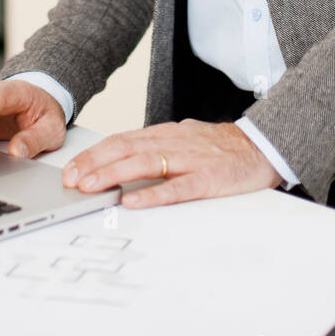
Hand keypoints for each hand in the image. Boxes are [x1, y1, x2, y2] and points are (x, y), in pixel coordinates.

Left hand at [61, 118, 282, 207]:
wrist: (264, 146)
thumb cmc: (221, 148)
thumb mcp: (184, 141)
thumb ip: (156, 149)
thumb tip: (121, 162)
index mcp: (167, 134)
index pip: (121, 140)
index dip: (94, 153)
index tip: (71, 168)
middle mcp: (174, 142)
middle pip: (126, 148)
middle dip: (94, 163)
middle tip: (70, 179)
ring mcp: (192, 160)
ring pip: (146, 163)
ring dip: (113, 175)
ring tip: (90, 187)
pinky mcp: (210, 179)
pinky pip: (178, 187)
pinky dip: (153, 194)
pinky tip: (133, 201)